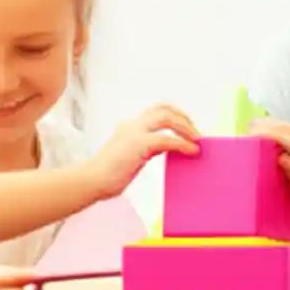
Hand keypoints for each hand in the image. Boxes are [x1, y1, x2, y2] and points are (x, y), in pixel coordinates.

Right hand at [84, 104, 200, 198]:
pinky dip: (183, 144)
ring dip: (186, 127)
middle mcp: (132, 125)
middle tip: (195, 132)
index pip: (154, 111)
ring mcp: (135, 132)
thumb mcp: (128, 158)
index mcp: (128, 128)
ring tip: (197, 139)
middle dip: (183, 117)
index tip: (185, 126)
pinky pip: (168, 139)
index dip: (173, 115)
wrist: (92, 181)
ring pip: (167, 118)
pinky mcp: (140, 144)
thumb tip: (158, 150)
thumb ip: (142, 150)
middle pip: (163, 108)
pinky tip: (192, 151)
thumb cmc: (106, 177)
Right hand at [249, 120, 289, 215]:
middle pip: (285, 128)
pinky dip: (279, 132)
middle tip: (248, 128)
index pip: (282, 137)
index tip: (249, 136)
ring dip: (273, 125)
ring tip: (256, 127)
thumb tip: (278, 156)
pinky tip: (271, 136)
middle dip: (267, 125)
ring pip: (289, 129)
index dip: (265, 134)